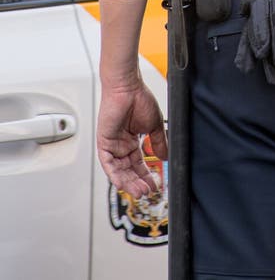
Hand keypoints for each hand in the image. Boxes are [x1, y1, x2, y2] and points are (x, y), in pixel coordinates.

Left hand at [97, 79, 167, 197]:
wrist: (128, 86)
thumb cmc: (139, 99)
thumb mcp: (154, 125)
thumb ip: (158, 142)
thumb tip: (165, 157)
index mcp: (132, 141)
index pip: (139, 164)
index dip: (146, 175)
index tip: (155, 185)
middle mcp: (121, 145)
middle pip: (129, 170)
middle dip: (137, 182)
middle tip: (147, 192)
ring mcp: (112, 144)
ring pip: (118, 170)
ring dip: (128, 182)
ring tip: (139, 191)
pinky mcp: (104, 141)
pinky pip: (107, 162)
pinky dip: (114, 173)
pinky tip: (121, 183)